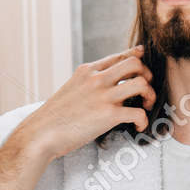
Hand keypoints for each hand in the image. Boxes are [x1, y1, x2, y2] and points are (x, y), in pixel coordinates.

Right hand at [19, 46, 154, 159]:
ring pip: (141, 83)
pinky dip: (143, 120)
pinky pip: (138, 113)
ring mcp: (103, 96)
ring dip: (150, 95)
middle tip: (145, 92)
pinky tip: (138, 127)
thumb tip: (101, 88)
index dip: (137, 59)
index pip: (120, 56)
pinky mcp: (107, 115)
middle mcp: (96, 79)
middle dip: (147, 76)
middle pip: (135, 63)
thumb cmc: (53, 118)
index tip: (144, 66)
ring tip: (145, 106)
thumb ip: (87, 84)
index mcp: (87, 71)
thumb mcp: (70, 89)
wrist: (40, 134)